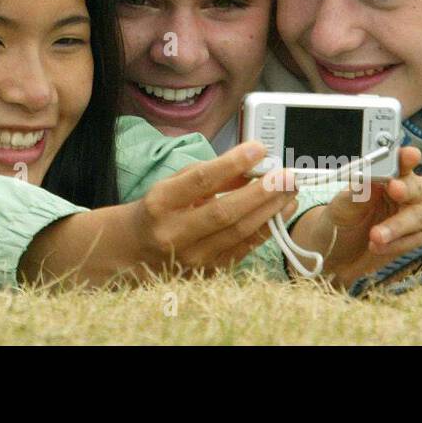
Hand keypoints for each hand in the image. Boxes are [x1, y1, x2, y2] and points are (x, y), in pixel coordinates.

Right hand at [20, 141, 298, 285]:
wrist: (131, 252)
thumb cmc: (156, 210)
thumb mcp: (173, 184)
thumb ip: (211, 175)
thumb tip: (251, 164)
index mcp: (159, 204)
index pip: (201, 181)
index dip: (232, 163)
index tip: (259, 148)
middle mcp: (173, 234)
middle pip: (225, 211)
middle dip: (262, 191)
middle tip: (287, 174)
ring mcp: (190, 259)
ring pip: (238, 233)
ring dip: (269, 211)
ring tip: (290, 191)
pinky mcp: (206, 274)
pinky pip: (241, 250)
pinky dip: (263, 230)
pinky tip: (279, 213)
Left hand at [295, 145, 421, 286]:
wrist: (338, 257)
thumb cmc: (342, 223)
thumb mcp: (342, 206)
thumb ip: (357, 192)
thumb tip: (368, 175)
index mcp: (389, 177)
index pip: (401, 163)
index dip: (407, 158)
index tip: (409, 155)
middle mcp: (408, 195)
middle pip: (418, 188)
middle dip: (407, 189)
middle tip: (395, 189)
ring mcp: (416, 218)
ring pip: (420, 217)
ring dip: (397, 226)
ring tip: (374, 236)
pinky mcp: (419, 242)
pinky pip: (417, 241)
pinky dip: (397, 244)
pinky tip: (378, 247)